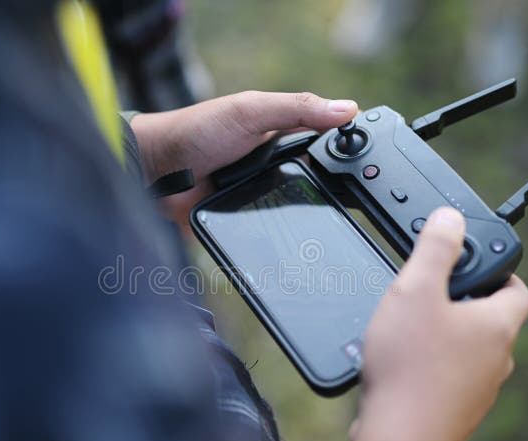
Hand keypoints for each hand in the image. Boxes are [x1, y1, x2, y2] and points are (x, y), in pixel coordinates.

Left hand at [131, 91, 357, 228]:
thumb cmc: (197, 131)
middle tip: (355, 203)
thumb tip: (348, 109)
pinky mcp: (248, 219)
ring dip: (308, 215)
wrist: (156, 172)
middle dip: (332, 190)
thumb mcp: (250, 112)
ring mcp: (262, 193)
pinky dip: (284, 234)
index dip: (347, 151)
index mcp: (281, 132)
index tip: (371, 163)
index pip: (325, 141)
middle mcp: (275, 163)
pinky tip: (300, 243)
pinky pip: (274, 230)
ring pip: (298, 208)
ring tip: (330, 227)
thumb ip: (296, 108)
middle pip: (317, 179)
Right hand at [359, 206, 527, 440]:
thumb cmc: (410, 367)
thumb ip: (434, 249)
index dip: (502, 271)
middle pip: (491, 321)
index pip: (518, 289)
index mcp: (496, 325)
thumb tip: (451, 218)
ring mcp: (477, 392)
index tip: (479, 262)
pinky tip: (399, 367)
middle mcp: (496, 361)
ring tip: (408, 331)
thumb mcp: (415, 290)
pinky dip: (431, 368)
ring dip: (446, 338)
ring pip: (469, 353)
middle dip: (464, 303)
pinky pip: (448, 381)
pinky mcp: (454, 414)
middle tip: (431, 293)